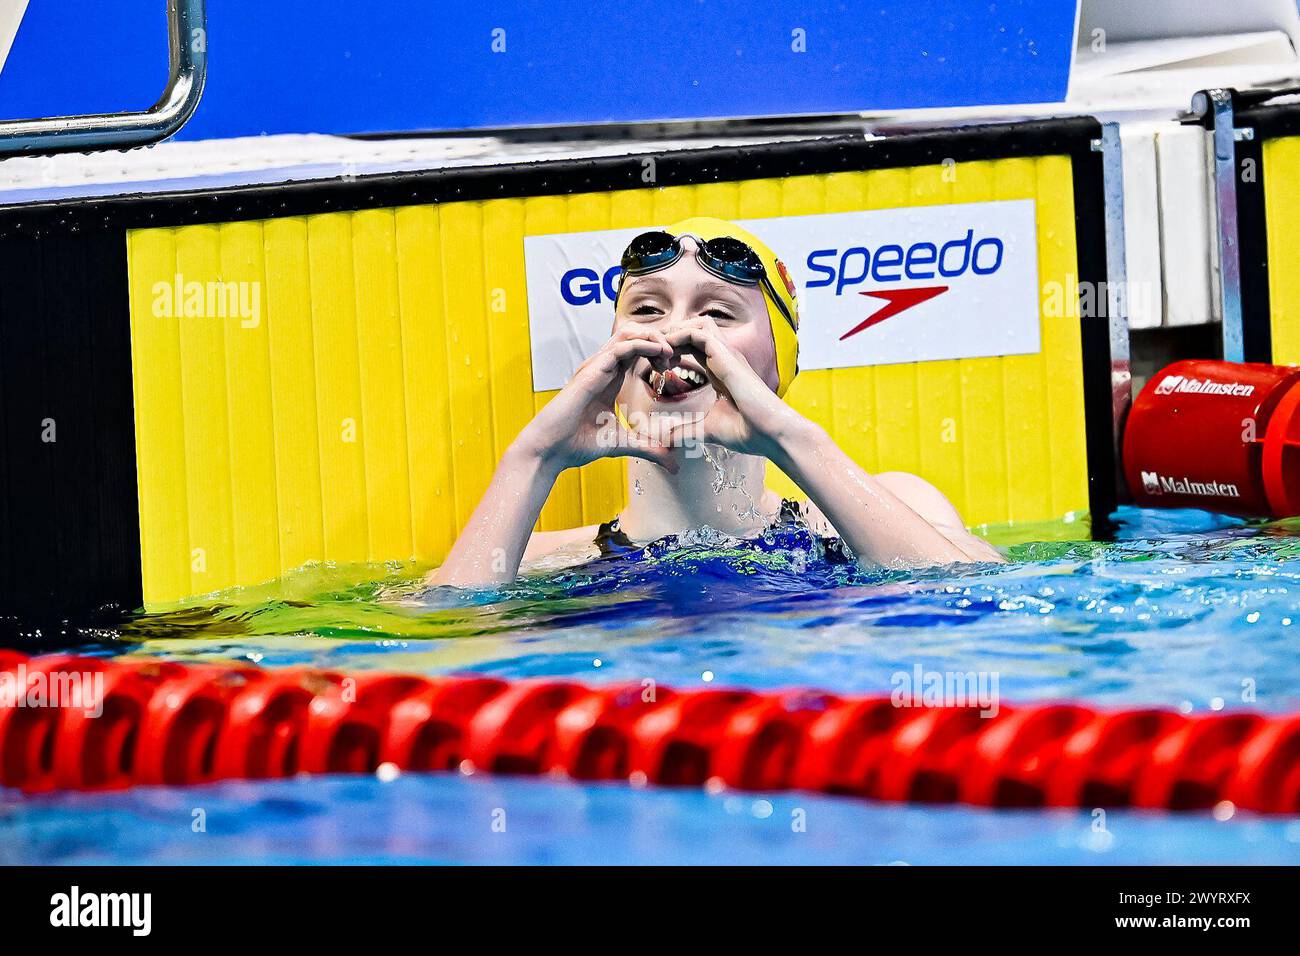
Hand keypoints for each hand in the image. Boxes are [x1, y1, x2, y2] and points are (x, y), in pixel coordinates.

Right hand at [514, 326, 679, 473]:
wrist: (551, 449)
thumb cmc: (577, 444)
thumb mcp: (623, 443)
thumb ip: (648, 448)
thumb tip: (673, 464)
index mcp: (610, 379)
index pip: (637, 352)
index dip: (659, 354)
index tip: (675, 370)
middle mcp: (603, 368)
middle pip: (635, 336)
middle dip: (660, 341)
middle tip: (675, 361)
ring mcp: (596, 367)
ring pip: (629, 334)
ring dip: (654, 339)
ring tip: (670, 355)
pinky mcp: (592, 370)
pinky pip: (621, 347)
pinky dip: (643, 345)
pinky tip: (660, 354)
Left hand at [663, 320, 803, 457]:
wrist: (771, 433)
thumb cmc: (748, 432)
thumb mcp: (708, 430)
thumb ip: (687, 430)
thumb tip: (667, 440)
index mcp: (720, 372)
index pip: (693, 348)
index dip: (673, 352)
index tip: (656, 367)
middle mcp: (724, 359)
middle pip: (694, 331)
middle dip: (671, 338)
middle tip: (653, 357)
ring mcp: (727, 355)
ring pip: (697, 325)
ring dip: (675, 333)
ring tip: (660, 352)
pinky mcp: (727, 355)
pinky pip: (699, 332)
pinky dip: (680, 336)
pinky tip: (666, 352)